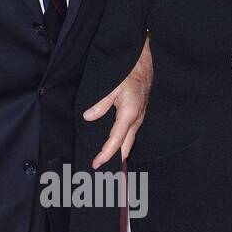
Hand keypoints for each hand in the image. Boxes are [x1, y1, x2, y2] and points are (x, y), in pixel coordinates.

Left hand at [83, 35, 151, 168]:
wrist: (142, 59)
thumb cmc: (128, 70)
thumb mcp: (112, 84)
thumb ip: (101, 103)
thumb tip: (89, 117)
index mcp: (129, 114)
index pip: (116, 141)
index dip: (105, 154)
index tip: (95, 164)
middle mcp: (137, 119)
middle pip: (126, 147)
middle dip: (115, 161)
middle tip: (104, 173)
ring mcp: (139, 117)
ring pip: (128, 141)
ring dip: (119, 153)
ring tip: (108, 164)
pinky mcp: (138, 113)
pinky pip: (130, 133)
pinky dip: (122, 143)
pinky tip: (115, 146)